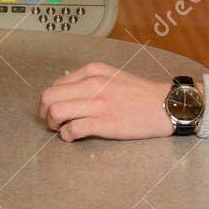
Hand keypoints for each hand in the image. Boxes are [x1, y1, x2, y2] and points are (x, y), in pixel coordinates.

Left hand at [38, 63, 176, 141]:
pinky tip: (72, 137)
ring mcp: (97, 104)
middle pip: (49, 97)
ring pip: (56, 112)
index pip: (55, 85)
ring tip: (60, 129)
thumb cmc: (138, 93)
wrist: (164, 105)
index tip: (52, 110)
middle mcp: (91, 84)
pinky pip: (72, 130)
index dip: (49, 100)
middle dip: (44, 112)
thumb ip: (88, 80)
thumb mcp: (110, 76)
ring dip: (53, 124)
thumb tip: (65, 92)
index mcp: (92, 71)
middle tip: (50, 122)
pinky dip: (66, 135)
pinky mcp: (104, 123)